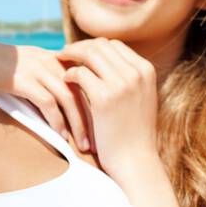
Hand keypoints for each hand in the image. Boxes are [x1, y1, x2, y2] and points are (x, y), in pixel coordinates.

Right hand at [0, 41, 90, 151]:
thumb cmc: (0, 68)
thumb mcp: (29, 68)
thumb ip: (47, 80)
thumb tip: (63, 107)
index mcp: (56, 58)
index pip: (86, 80)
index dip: (96, 103)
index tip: (102, 125)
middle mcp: (52, 61)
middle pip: (82, 91)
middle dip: (92, 118)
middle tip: (96, 141)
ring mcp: (39, 69)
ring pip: (69, 99)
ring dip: (78, 124)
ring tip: (82, 144)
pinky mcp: (25, 80)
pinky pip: (48, 103)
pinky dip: (57, 121)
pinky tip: (60, 136)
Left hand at [58, 38, 159, 181]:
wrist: (135, 161)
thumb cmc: (134, 133)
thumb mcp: (140, 98)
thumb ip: (128, 78)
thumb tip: (106, 61)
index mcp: (146, 70)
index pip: (115, 45)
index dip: (94, 46)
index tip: (80, 53)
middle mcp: (136, 73)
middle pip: (101, 45)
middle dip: (79, 47)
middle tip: (64, 53)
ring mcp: (121, 84)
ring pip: (89, 54)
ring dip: (71, 55)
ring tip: (59, 61)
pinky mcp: (104, 98)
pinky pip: (80, 73)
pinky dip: (69, 74)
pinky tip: (64, 81)